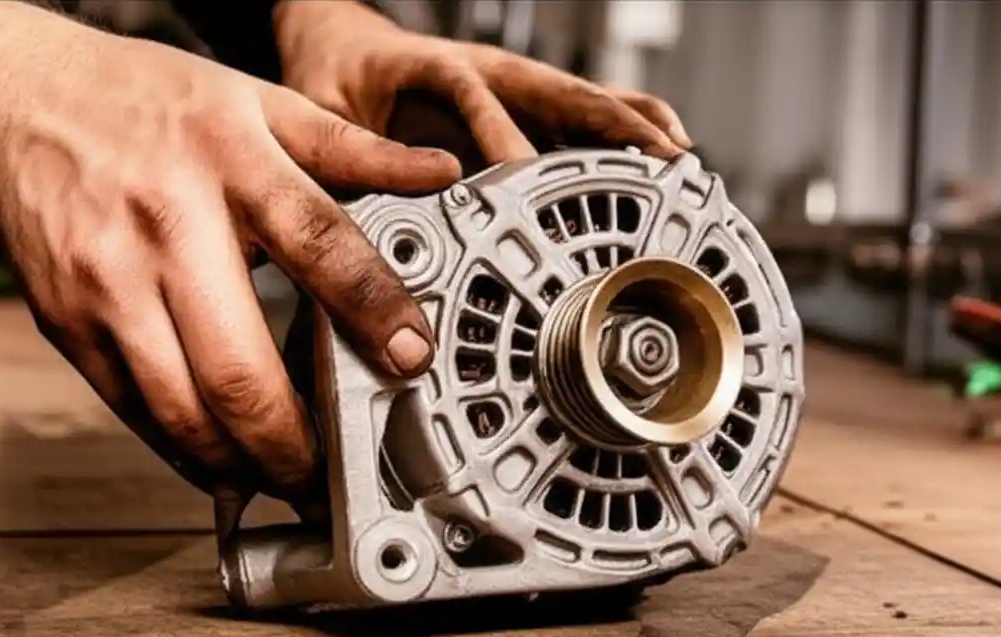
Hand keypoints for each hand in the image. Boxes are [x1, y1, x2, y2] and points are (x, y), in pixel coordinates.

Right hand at [0, 10, 460, 501]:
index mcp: (231, 163)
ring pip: (181, 408)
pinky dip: (181, 449)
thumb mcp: (260, 102)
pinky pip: (132, 409)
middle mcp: (167, 227)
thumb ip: (352, 148)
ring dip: (239, 464)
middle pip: (238, 367)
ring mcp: (108, 282)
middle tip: (329, 475)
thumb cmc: (151, 104)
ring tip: (279, 479)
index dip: (374, 308)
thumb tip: (439, 174)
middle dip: (294, 444)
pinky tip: (217, 461)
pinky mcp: (67, 322)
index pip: (318, 243)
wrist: (18, 104)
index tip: (411, 358)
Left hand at [274, 0, 692, 165]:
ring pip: (580, 97)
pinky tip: (664, 148)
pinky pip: (582, 109)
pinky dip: (625, 127)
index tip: (517, 175)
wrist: (341, 46)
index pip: (470, 94)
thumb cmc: (335, 80)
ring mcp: (509, 86)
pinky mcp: (521, 102)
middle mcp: (482, 72)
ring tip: (677, 158)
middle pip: (554, 91)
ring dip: (631, 125)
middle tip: (650, 161)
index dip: (497, 132)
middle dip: (605, 126)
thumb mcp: (323, 120)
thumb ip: (343, 165)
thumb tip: (354, 227)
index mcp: (429, 69)